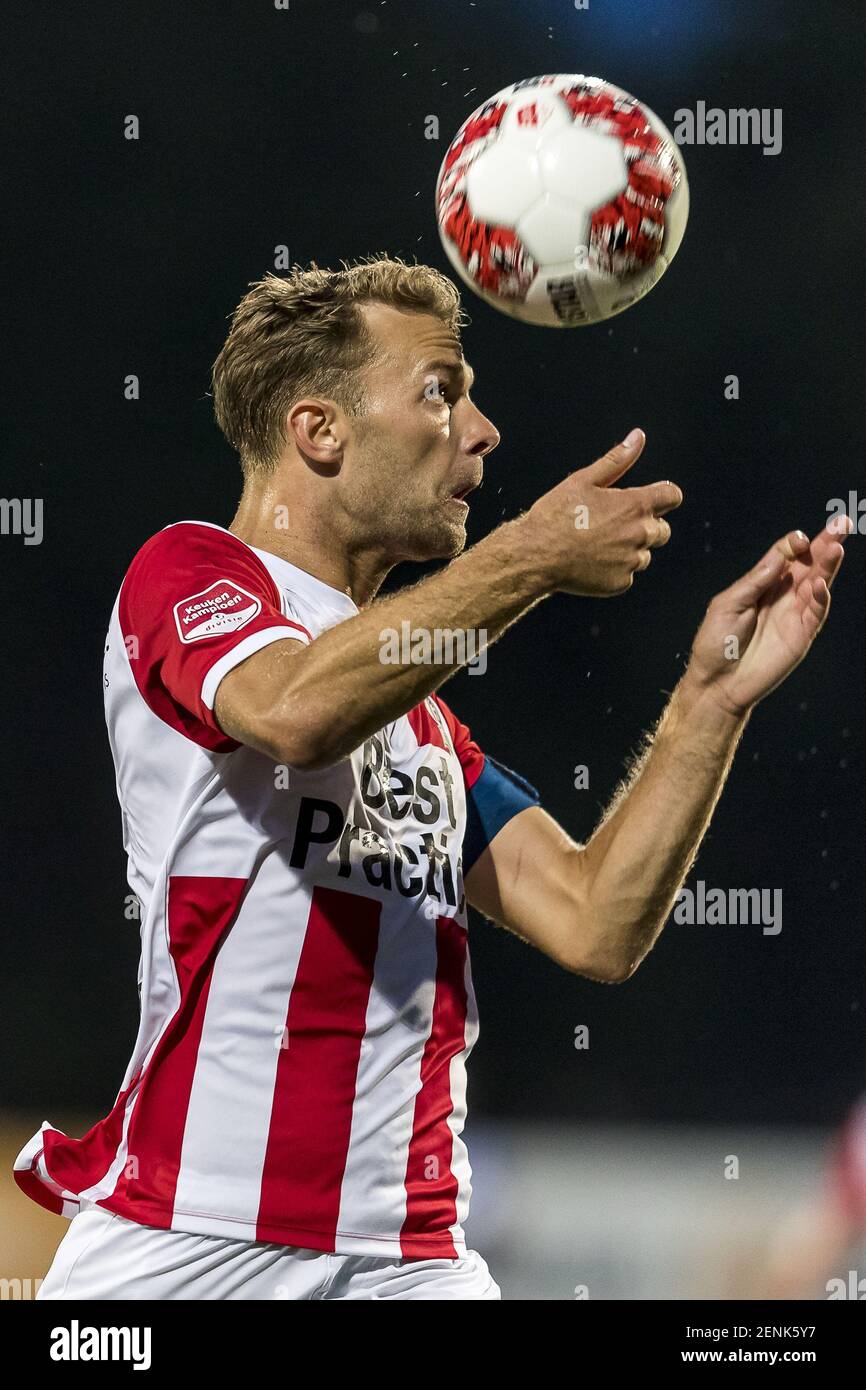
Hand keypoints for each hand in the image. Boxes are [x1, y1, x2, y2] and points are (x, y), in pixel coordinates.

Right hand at [519, 429, 682, 596]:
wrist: (535, 556)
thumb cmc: (556, 515)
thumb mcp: (583, 480)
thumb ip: (616, 460)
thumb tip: (638, 437)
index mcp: (635, 505)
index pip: (672, 496)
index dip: (663, 496)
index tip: (649, 500)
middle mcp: (640, 534)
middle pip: (662, 530)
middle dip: (644, 526)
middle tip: (610, 525)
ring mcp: (631, 561)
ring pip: (644, 555)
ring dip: (629, 550)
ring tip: (597, 545)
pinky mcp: (621, 583)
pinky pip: (627, 575)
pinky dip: (615, 570)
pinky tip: (591, 562)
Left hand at [684, 517, 852, 716]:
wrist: (717, 683)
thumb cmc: (716, 643)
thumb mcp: (728, 604)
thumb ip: (755, 580)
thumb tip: (782, 554)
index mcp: (762, 584)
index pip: (785, 556)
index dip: (794, 544)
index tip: (799, 538)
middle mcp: (783, 595)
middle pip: (809, 564)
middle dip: (826, 543)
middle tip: (842, 523)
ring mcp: (794, 615)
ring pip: (818, 583)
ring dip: (828, 565)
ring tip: (837, 546)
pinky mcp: (801, 636)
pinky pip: (816, 613)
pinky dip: (821, 598)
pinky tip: (822, 583)